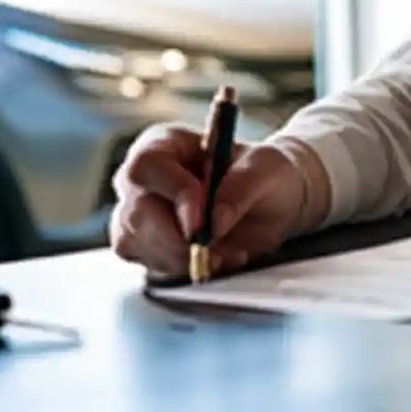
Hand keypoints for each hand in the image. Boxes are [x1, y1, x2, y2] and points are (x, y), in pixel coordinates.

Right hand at [108, 124, 319, 276]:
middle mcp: (145, 177)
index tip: (201, 221)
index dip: (172, 193)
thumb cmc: (266, 173)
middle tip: (214, 247)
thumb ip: (242, 186)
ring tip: (224, 251)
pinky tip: (210, 258)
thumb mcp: (267, 169)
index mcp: (166, 143)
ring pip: (136, 241)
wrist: (273, 202)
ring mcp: (139, 211)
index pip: (148, 165)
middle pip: (136, 210)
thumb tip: (215, 218)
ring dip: (182, 256)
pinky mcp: (146, 243)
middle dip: (176, 239)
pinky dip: (182, 268)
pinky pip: (148, 262)